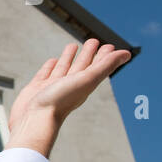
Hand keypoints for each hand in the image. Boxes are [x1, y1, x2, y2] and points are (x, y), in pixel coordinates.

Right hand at [6, 39, 130, 157]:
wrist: (35, 120)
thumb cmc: (60, 101)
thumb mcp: (87, 79)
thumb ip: (105, 65)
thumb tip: (126, 54)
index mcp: (83, 84)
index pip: (97, 66)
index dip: (104, 56)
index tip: (109, 46)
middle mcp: (69, 85)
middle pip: (82, 66)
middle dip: (88, 53)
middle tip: (93, 41)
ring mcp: (52, 87)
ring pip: (63, 68)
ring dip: (69, 57)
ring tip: (72, 46)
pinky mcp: (36, 89)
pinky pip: (45, 74)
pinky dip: (49, 67)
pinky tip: (52, 61)